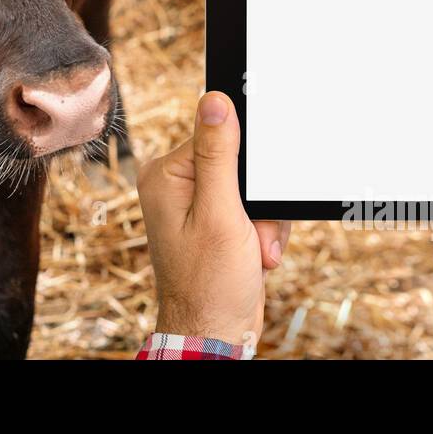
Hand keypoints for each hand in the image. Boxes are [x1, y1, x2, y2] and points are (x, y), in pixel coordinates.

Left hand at [137, 92, 290, 345]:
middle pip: (239, 163)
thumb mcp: (220, 213)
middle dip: (258, 203)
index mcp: (167, 175)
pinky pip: (254, 209)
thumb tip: (215, 100)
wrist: (215, 333)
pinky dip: (264, 233)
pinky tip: (257, 257)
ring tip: (255, 252)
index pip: (218, 136)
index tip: (253, 199)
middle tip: (254, 235)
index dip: (247, 167)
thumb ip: (219, 156)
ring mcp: (197, 204)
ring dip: (265, 223)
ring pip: (253, 189)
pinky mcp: (216, 221)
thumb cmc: (210, 283)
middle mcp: (177, 185)